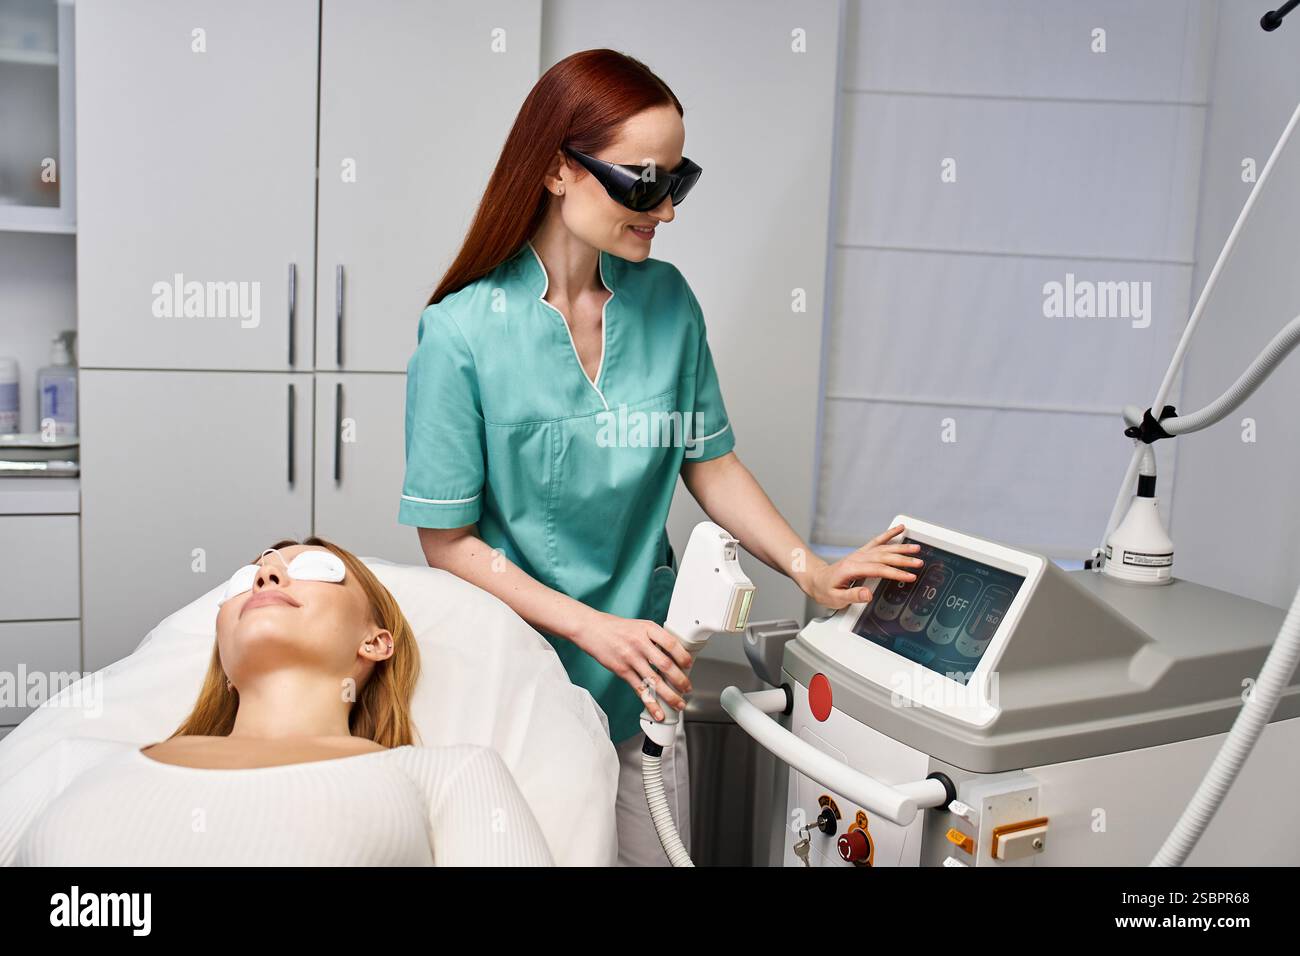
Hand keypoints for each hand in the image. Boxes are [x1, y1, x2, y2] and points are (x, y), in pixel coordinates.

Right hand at [571, 612, 693, 721]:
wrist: (592, 629)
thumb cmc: (616, 628)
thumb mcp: (640, 625)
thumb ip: (656, 638)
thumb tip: (674, 655)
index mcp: (648, 629)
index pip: (671, 643)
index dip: (683, 656)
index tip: (689, 665)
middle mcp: (640, 643)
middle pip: (665, 664)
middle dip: (680, 680)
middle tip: (688, 688)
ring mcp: (630, 657)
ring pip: (654, 680)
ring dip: (669, 695)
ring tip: (679, 703)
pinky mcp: (622, 670)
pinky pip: (639, 689)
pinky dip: (650, 703)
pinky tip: (658, 712)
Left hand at [803, 524, 922, 608]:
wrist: (816, 579)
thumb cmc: (825, 590)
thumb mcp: (836, 598)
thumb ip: (853, 596)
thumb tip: (868, 595)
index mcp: (852, 569)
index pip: (878, 570)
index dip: (895, 572)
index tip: (909, 576)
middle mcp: (857, 558)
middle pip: (884, 557)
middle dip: (903, 559)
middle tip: (918, 562)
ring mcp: (860, 554)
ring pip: (883, 548)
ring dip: (900, 547)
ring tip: (916, 547)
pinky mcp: (862, 552)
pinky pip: (877, 541)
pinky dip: (889, 534)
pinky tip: (899, 529)